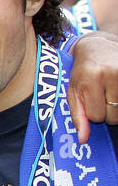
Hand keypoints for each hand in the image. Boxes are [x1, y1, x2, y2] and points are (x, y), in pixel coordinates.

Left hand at [66, 30, 117, 144]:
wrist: (96, 46)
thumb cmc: (82, 72)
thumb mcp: (73, 92)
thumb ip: (77, 116)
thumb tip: (83, 139)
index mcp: (91, 79)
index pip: (96, 116)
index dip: (93, 113)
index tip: (90, 101)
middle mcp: (111, 74)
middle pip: (114, 115)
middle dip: (107, 111)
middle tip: (102, 97)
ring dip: (117, 106)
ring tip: (109, 92)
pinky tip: (116, 91)